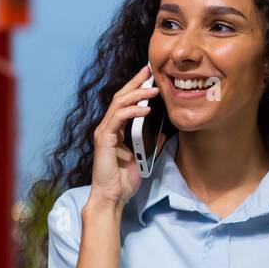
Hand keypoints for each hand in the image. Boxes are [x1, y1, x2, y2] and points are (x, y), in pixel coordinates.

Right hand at [88, 65, 162, 212]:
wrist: (112, 196)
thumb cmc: (123, 180)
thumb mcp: (143, 157)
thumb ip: (151, 143)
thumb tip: (164, 132)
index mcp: (116, 129)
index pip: (126, 102)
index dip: (137, 87)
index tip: (150, 76)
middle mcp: (108, 127)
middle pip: (121, 96)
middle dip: (136, 82)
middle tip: (150, 70)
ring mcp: (104, 132)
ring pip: (119, 104)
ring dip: (137, 94)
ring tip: (153, 89)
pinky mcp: (104, 139)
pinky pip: (119, 119)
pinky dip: (133, 112)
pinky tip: (147, 109)